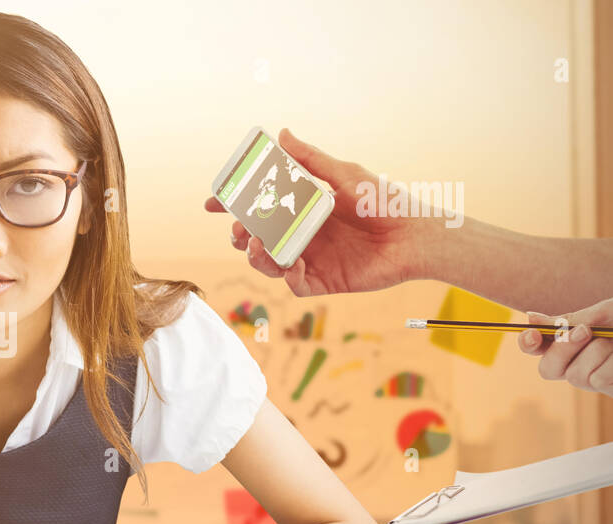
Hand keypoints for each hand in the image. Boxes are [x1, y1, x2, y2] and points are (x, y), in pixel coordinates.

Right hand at [204, 128, 435, 296]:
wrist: (415, 236)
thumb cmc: (384, 201)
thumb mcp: (344, 175)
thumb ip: (310, 159)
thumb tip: (282, 134)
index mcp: (302, 208)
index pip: (260, 208)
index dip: (233, 207)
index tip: (214, 203)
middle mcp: (302, 234)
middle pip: (257, 237)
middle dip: (239, 235)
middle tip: (238, 230)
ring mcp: (311, 258)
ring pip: (269, 262)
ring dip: (256, 256)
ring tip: (256, 246)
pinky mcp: (324, 281)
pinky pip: (295, 284)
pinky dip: (287, 275)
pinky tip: (293, 264)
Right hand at [519, 299, 612, 396]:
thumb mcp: (602, 314)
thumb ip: (569, 320)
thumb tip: (529, 317)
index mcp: (569, 344)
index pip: (536, 348)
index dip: (527, 343)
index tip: (533, 334)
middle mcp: (577, 364)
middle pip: (548, 369)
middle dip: (563, 349)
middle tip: (586, 331)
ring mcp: (593, 381)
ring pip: (575, 375)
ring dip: (599, 352)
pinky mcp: (609, 390)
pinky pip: (598, 380)